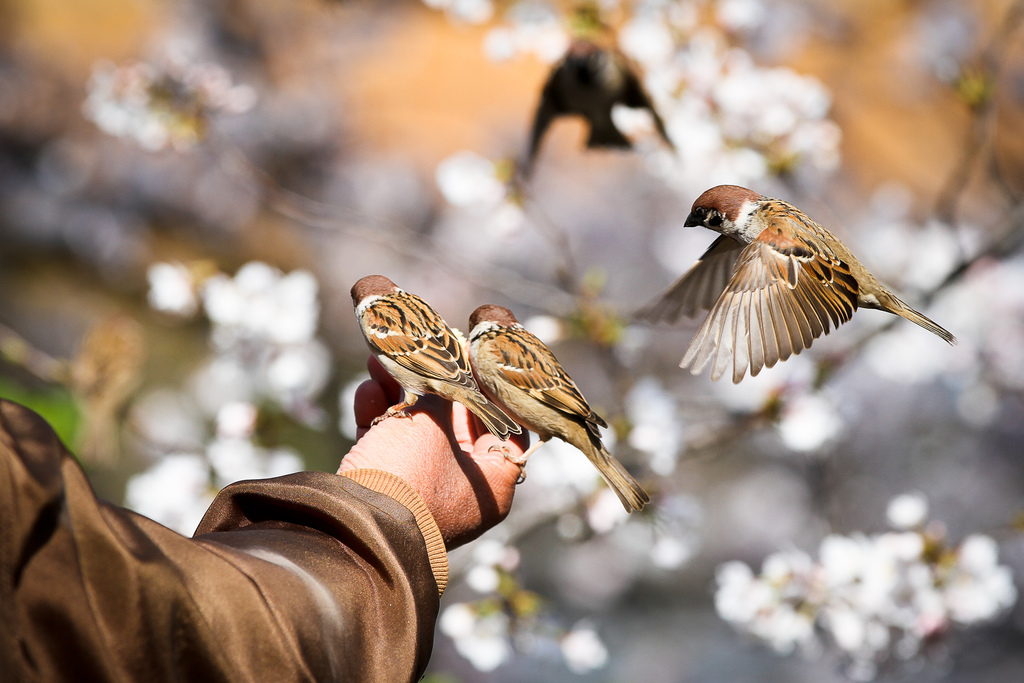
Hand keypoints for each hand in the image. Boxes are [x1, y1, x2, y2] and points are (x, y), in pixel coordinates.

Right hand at [338, 357, 528, 547]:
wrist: (355, 523)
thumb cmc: (410, 473)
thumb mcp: (433, 422)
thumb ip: (442, 393)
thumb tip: (443, 373)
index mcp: (492, 483)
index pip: (506, 429)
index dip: (492, 393)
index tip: (476, 363)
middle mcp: (465, 491)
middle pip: (455, 426)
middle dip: (431, 385)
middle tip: (418, 354)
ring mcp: (426, 492)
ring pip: (418, 433)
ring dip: (398, 395)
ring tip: (379, 362)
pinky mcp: (391, 492)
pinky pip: (391, 449)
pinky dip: (379, 420)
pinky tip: (366, 391)